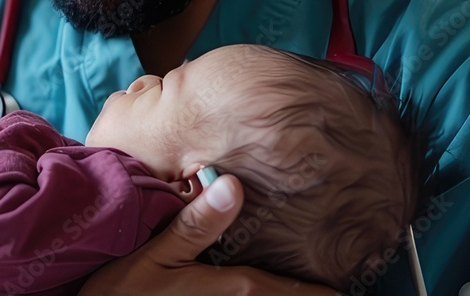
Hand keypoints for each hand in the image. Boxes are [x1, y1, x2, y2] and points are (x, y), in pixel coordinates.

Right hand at [79, 175, 336, 295]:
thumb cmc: (121, 288)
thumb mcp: (155, 252)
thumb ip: (197, 222)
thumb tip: (234, 185)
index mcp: (231, 289)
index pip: (290, 291)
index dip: (323, 292)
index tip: (348, 289)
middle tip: (338, 292)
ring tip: (314, 293)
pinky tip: (264, 291)